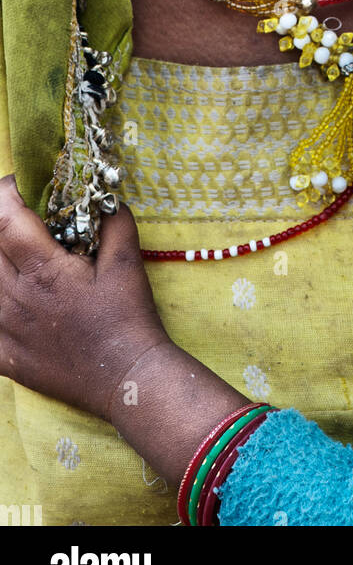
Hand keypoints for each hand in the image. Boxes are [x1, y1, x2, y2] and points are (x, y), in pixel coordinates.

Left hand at [0, 173, 167, 420]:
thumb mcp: (128, 262)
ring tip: (12, 252)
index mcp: (44, 271)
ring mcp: (6, 329)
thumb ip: (113, 222)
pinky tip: (6, 293)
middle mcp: (15, 297)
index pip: (5, 219)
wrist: (127, 379)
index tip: (20, 184)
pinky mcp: (5, 357)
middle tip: (16, 216)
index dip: (5, 194)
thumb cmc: (129, 318)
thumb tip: (104, 196)